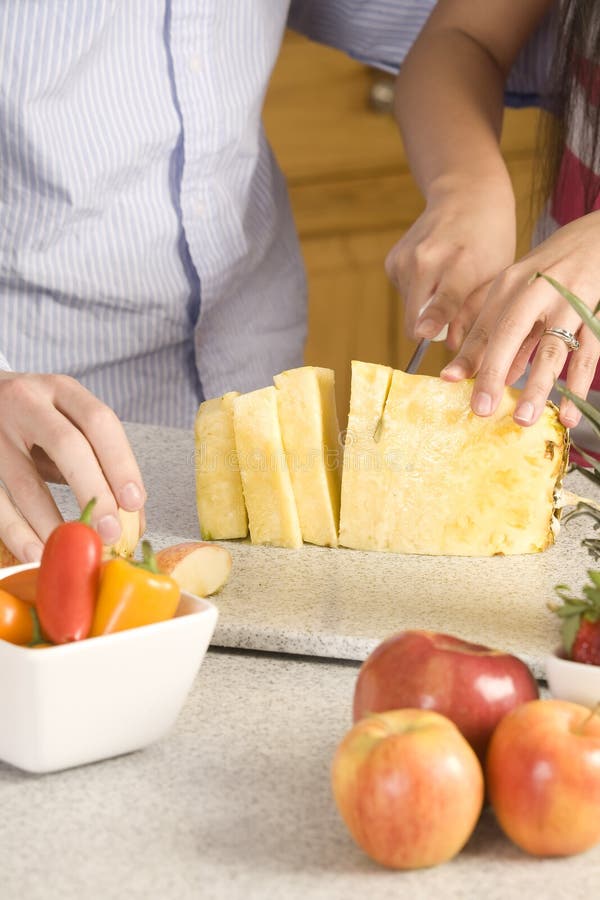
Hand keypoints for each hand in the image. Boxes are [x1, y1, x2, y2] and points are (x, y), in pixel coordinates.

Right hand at [0, 372, 145, 561]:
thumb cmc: (33, 419)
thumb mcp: (66, 422)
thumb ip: (99, 462)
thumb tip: (134, 521)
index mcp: (60, 389)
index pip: (98, 421)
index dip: (120, 462)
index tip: (134, 502)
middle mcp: (25, 402)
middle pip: (66, 445)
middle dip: (93, 491)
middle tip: (111, 531)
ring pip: (25, 482)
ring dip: (53, 522)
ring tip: (75, 548)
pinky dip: (15, 531)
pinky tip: (34, 552)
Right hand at [385, 175, 516, 349]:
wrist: (466, 195)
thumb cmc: (490, 240)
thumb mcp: (495, 277)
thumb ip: (474, 313)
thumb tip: (452, 346)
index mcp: (460, 264)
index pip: (443, 298)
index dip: (432, 319)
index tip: (422, 334)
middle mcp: (426, 259)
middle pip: (415, 315)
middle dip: (428, 328)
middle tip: (452, 317)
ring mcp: (405, 258)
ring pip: (408, 308)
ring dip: (424, 308)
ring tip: (446, 283)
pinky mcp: (392, 260)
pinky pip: (403, 294)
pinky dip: (417, 292)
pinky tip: (433, 272)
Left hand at [440, 212, 599, 426]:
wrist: (598, 237)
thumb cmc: (553, 271)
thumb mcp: (523, 290)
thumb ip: (507, 331)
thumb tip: (493, 376)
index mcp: (511, 284)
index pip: (485, 324)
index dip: (467, 354)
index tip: (449, 380)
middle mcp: (537, 290)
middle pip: (511, 333)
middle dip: (494, 373)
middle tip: (482, 409)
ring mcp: (570, 301)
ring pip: (552, 349)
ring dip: (536, 386)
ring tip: (523, 419)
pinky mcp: (597, 313)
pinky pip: (587, 355)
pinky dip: (576, 387)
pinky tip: (568, 413)